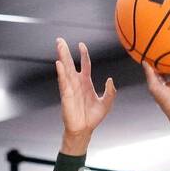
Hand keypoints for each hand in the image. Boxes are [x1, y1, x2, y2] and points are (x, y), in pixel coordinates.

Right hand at [55, 38, 115, 153]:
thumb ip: (110, 92)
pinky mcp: (66, 95)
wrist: (84, 130)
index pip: (85, 65)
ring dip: (62, 57)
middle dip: (65, 51)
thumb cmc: (93, 118)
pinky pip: (63, 82)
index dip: (83, 54)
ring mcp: (70, 88)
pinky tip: (59, 64)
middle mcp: (77, 83)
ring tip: (58, 45)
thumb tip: (110, 79)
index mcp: (86, 83)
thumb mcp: (106, 104)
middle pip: (71, 63)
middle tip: (60, 40)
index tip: (81, 45)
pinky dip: (61, 73)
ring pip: (65, 69)